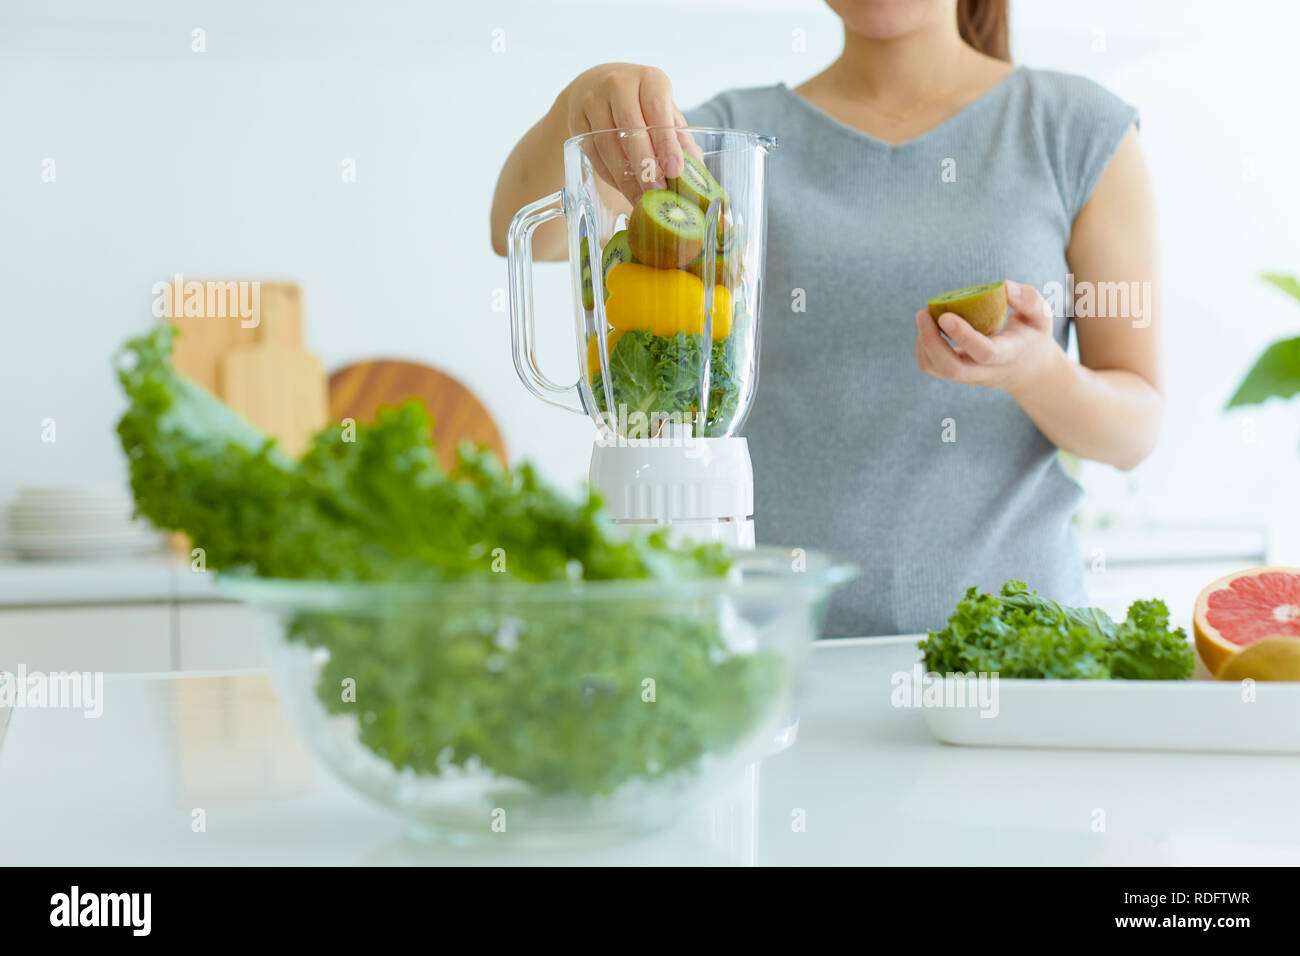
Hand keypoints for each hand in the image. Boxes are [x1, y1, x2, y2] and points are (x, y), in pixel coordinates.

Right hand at [560, 63, 697, 202]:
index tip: (675, 171)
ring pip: (607, 143)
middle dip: (644, 164)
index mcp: (649, 79)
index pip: (657, 109)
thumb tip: (697, 169)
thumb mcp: (664, 112)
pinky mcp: (576, 118)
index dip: (666, 142)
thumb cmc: (640, 103)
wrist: (597, 86)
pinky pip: (592, 152)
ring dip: (625, 176)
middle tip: (657, 193)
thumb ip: (680, 138)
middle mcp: (619, 83)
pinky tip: (622, 188)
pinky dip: (608, 174)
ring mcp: (593, 99)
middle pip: (630, 127)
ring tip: (640, 199)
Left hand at [915, 280, 1063, 396]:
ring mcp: (968, 376)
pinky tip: (929, 328)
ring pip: (936, 368)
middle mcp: (985, 371)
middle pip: (952, 368)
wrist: (1028, 371)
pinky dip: (922, 347)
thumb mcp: (1041, 317)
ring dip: (923, 343)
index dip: (964, 335)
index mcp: (1008, 355)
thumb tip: (1004, 286)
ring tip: (925, 317)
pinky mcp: (956, 374)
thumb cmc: (1032, 336)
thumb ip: (1029, 299)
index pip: (984, 352)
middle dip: (931, 342)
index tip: (945, 316)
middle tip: (923, 313)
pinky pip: (930, 366)